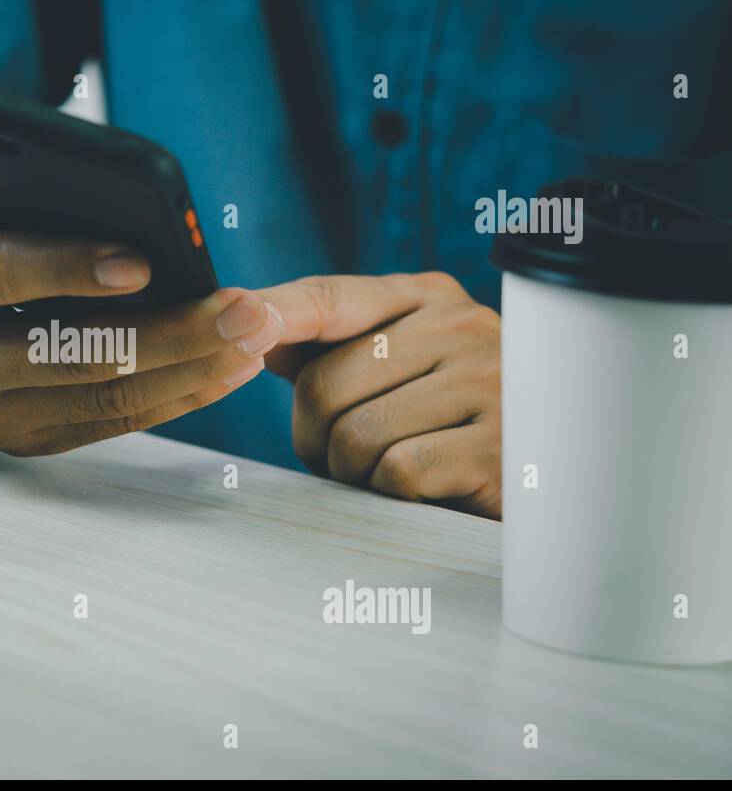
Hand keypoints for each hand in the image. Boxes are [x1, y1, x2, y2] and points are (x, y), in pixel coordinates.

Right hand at [0, 115, 284, 454]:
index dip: (67, 269)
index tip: (143, 260)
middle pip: (70, 355)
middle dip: (168, 335)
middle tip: (243, 309)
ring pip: (99, 401)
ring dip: (187, 373)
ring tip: (253, 339)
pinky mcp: (16, 436)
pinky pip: (103, 425)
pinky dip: (170, 400)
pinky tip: (221, 368)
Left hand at [259, 273, 500, 517]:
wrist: (555, 481)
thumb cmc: (452, 424)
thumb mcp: (397, 369)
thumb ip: (327, 346)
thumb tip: (245, 319)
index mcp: (428, 298)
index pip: (332, 296)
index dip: (275, 312)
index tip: (235, 317)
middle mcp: (461, 325)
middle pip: (324, 383)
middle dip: (316, 438)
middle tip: (351, 457)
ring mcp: (488, 380)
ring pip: (354, 435)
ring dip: (354, 472)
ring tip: (393, 472)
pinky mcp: (499, 444)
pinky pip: (395, 472)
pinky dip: (392, 494)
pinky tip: (426, 490)